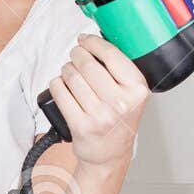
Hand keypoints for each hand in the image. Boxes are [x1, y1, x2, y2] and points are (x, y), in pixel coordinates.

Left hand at [46, 32, 149, 168]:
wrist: (109, 154)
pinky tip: (61, 85)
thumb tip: (97, 42)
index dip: (93, 43)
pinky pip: (60, 93)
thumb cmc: (119, 121)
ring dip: (66, 70)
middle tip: (75, 56)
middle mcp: (120, 103)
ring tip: (69, 72)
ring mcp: (100, 115)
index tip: (85, 39)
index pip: (112, 55)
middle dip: (77, 55)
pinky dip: (56, 84)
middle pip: (88, 64)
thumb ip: (121, 70)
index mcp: (137, 90)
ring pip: (72, 77)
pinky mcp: (80, 125)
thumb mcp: (132, 94)